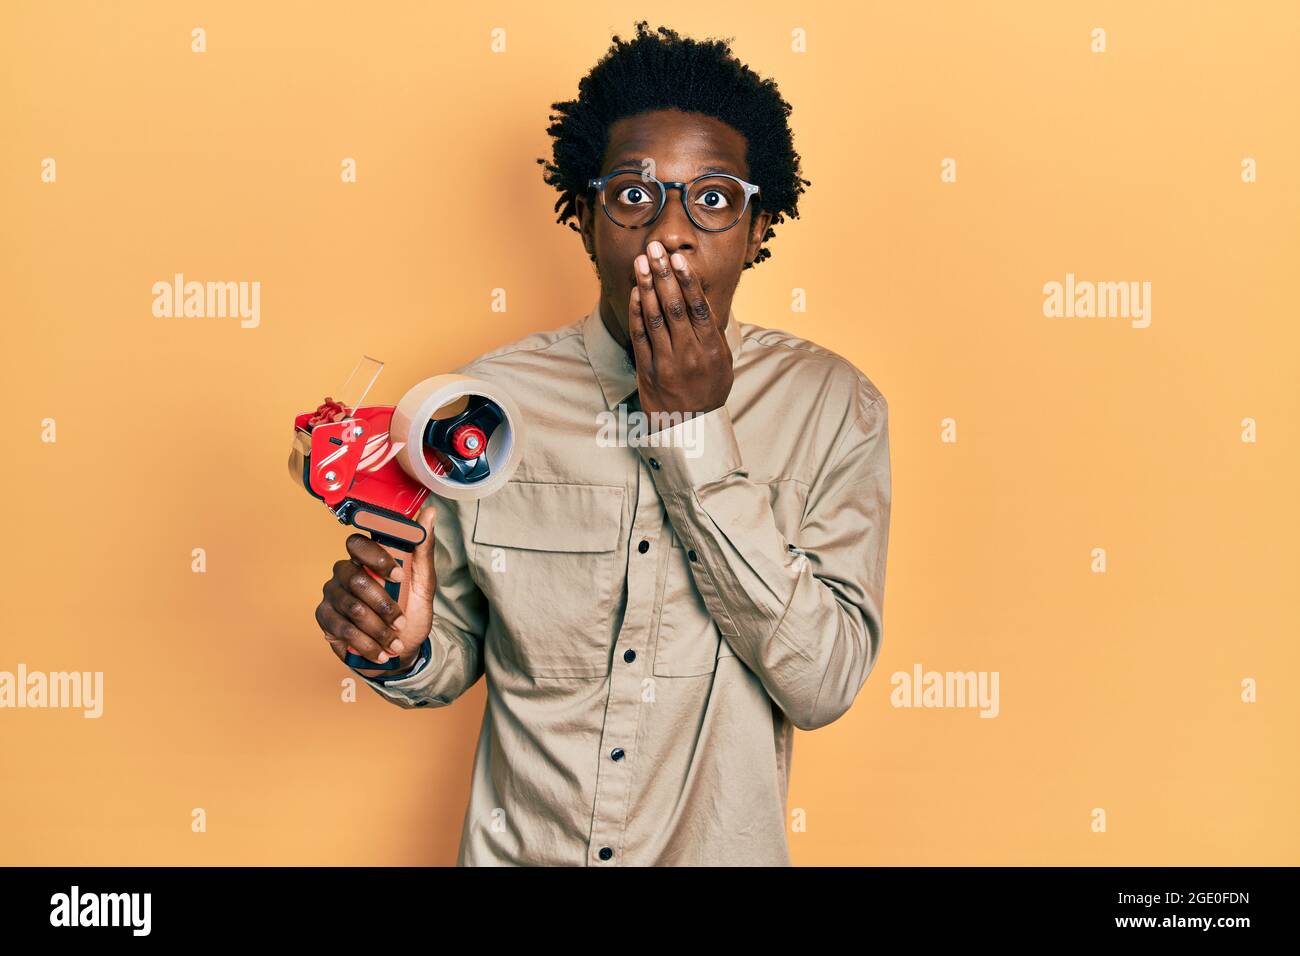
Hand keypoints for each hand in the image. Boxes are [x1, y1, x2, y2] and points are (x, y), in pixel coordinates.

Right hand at [314, 507, 437, 677]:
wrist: (402, 651)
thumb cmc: (411, 612)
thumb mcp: (424, 583)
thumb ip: (423, 548)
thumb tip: (430, 512)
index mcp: (367, 558)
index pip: (358, 544)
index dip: (377, 558)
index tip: (399, 576)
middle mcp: (345, 572)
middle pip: (355, 578)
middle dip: (383, 604)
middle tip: (401, 622)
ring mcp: (332, 594)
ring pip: (351, 607)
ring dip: (378, 628)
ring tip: (395, 641)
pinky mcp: (325, 617)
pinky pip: (342, 628)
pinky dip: (366, 643)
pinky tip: (380, 651)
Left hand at [628, 240, 733, 425]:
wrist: (690, 426)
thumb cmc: (710, 389)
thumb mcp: (723, 362)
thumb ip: (713, 332)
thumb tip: (702, 300)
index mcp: (711, 349)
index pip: (697, 308)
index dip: (686, 281)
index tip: (677, 259)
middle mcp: (689, 354)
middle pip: (674, 307)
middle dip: (663, 275)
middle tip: (654, 250)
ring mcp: (666, 363)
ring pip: (654, 318)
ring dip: (647, 287)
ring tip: (642, 262)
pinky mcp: (648, 370)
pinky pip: (640, 336)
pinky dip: (637, 312)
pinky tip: (636, 291)